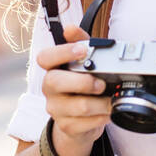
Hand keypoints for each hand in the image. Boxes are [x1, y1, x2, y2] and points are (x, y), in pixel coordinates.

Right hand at [34, 24, 108, 155]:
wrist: (80, 121)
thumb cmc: (82, 86)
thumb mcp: (85, 62)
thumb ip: (81, 42)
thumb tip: (70, 28)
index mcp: (53, 69)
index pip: (45, 58)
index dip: (62, 52)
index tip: (82, 50)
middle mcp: (49, 88)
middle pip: (56, 82)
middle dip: (84, 82)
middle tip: (102, 83)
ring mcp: (55, 108)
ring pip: (78, 106)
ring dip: (101, 103)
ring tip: (110, 100)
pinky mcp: (66, 126)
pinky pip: (86, 123)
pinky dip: (102, 117)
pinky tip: (106, 113)